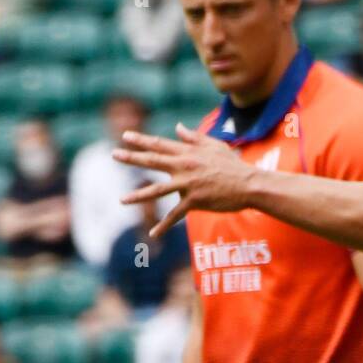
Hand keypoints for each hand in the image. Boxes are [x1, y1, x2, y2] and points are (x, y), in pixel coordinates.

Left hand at [112, 125, 254, 236]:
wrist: (249, 184)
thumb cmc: (233, 165)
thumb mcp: (214, 145)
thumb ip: (194, 137)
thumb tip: (178, 128)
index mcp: (188, 153)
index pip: (160, 145)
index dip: (142, 140)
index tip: (125, 136)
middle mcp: (185, 166)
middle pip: (153, 161)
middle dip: (132, 158)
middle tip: (114, 155)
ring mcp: (188, 184)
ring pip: (158, 190)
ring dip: (138, 196)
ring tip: (122, 200)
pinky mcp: (195, 201)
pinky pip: (175, 215)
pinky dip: (164, 226)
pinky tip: (152, 234)